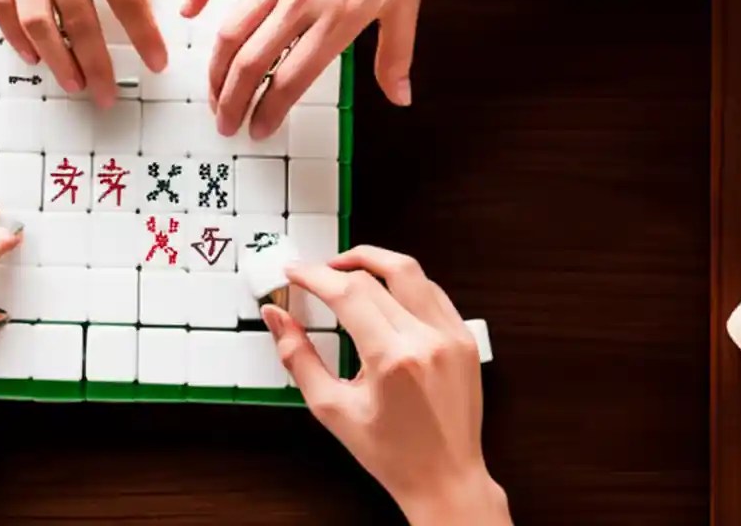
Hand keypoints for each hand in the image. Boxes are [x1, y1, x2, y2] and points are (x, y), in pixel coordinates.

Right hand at [0, 0, 165, 107]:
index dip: (144, 35)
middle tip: (111, 93)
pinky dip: (16, 34)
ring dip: (58, 59)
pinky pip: (1, 4)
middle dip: (100, 64)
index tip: (155, 61)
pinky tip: (32, 53)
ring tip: (74, 82)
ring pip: (39, 20)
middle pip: (83, 20)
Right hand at [182, 0, 435, 137]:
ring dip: (215, 67)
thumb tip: (401, 98)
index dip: (268, 113)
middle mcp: (301, 2)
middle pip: (252, 64)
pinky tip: (188, 13)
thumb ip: (396, 57)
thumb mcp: (405, 5)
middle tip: (225, 123)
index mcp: (337, 21)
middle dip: (231, 102)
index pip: (290, 82)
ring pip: (232, 30)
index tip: (259, 130)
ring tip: (211, 91)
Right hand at [263, 246, 510, 525]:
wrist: (444, 478)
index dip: (314, 275)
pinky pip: (433, 291)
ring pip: (410, 270)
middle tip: (315, 273)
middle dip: (337, 266)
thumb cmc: (392, 454)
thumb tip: (276, 318)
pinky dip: (404, 282)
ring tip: (348, 270)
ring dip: (374, 261)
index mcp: (392, 360)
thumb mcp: (332, 408)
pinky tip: (385, 291)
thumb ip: (298, 357)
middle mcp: (426, 341)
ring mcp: (451, 337)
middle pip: (376, 275)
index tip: (295, 272)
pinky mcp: (464, 339)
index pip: (347, 293)